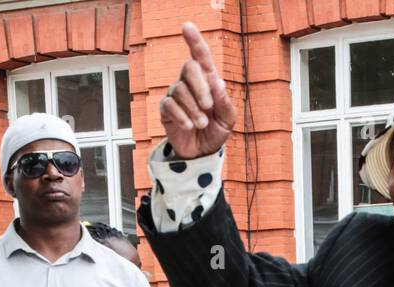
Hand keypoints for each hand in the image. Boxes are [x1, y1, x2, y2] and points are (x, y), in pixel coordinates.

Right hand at [160, 22, 237, 159]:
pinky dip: (182, 116)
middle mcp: (189, 82)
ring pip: (180, 89)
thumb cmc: (217, 131)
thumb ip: (224, 101)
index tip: (187, 26)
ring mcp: (176, 94)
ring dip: (194, 109)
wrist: (203, 153)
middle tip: (209, 107)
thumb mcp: (228, 119)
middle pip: (189, 67)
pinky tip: (190, 126)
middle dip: (200, 87)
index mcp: (207, 79)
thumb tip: (217, 82)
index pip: (200, 55)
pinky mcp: (166, 109)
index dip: (194, 40)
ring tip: (202, 124)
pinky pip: (170, 105)